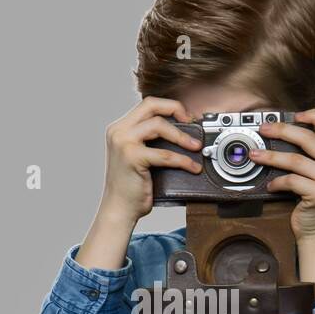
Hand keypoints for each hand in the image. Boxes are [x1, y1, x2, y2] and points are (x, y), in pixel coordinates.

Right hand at [76, 97, 201, 271]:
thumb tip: (183, 131)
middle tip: (192, 123)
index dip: (169, 106)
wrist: (119, 209)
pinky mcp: (132, 157)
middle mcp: (118, 131)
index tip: (186, 117)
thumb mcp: (138, 156)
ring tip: (196, 147)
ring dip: (182, 136)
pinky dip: (182, 160)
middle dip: (176, 109)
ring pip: (159, 125)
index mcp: (119, 128)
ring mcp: (123, 142)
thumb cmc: (132, 186)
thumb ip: (150, 140)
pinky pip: (164, 154)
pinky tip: (192, 167)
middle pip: (151, 105)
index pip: (147, 104)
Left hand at [251, 109, 314, 244]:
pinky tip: (270, 185)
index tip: (294, 115)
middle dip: (281, 130)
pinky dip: (277, 182)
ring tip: (255, 156)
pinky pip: (291, 181)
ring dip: (271, 156)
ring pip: (295, 159)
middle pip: (308, 137)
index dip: (314, 115)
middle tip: (264, 129)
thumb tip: (286, 131)